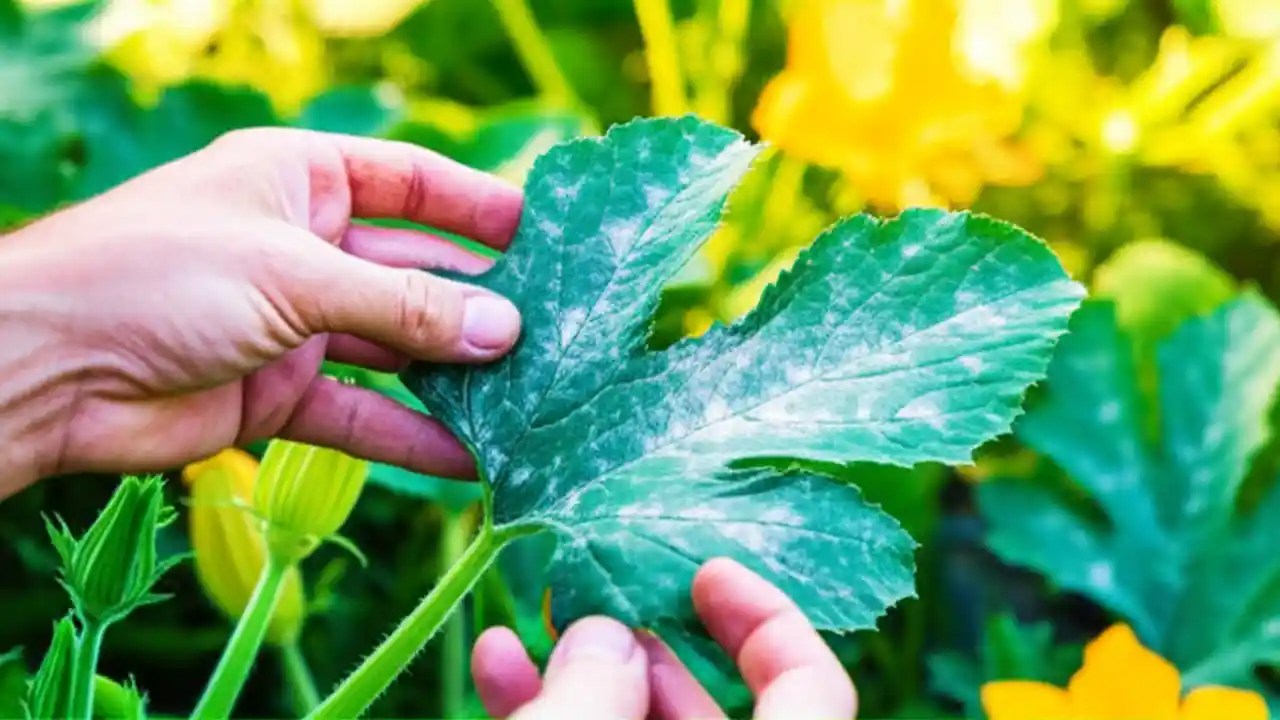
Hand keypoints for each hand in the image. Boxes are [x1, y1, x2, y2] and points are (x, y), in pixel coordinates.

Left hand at [0, 128, 522, 497]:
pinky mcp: (278, 394)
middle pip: (413, 271)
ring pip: (394, 348)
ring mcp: (293, 323)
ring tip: (528, 399)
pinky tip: (468, 458)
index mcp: (299, 180)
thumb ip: (403, 305)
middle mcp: (304, 247)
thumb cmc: (159, 277)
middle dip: (477, 302)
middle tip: (555, 333)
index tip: (546, 234)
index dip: (477, 205)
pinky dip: (409, 436)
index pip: (410, 182)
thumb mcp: (295, 275)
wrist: (46, 370)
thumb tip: (504, 329)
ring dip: (454, 376)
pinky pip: (361, 412)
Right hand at [471, 558, 856, 719]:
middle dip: (646, 647)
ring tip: (523, 629)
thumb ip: (591, 704)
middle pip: (719, 711)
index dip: (771, 619)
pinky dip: (550, 716)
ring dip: (581, 678)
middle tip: (589, 603)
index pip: (816, 690)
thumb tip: (606, 638)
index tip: (708, 570)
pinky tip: (496, 670)